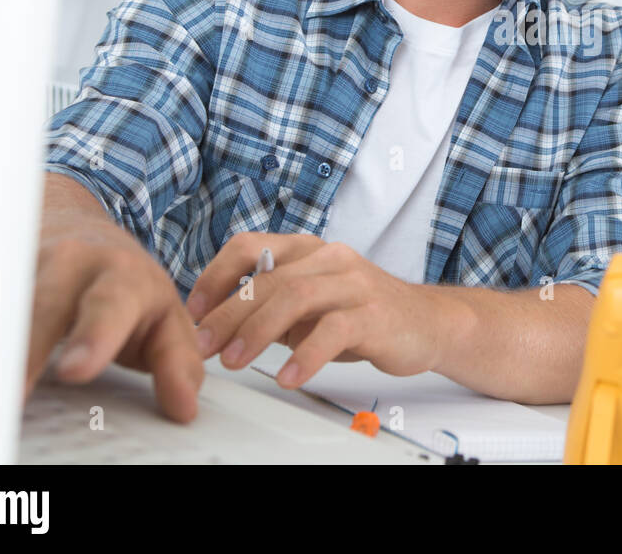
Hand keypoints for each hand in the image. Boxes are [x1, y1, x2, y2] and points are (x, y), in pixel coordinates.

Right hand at [27, 221, 203, 422]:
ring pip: (5, 309)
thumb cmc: (126, 288)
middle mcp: (74, 266)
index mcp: (124, 277)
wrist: (77, 231)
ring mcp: (28, 270)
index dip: (96, 338)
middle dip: (32, 341)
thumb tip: (184, 410)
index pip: (113, 306)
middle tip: (22, 383)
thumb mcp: (163, 318)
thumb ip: (177, 362)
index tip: (75, 370)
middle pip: (48, 301)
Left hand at [188, 233, 447, 387]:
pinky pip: (334, 330)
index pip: (249, 245)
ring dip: (256, 332)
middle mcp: (330, 257)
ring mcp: (354, 282)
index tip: (194, 310)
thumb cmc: (363, 313)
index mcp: (308, 249)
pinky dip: (306, 355)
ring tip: (234, 361)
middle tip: (203, 346)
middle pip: (267, 278)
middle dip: (227, 314)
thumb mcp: (311, 304)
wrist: (428, 322)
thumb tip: (216, 324)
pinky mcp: (375, 313)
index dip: (215, 275)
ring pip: (295, 298)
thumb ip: (271, 307)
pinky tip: (288, 376)